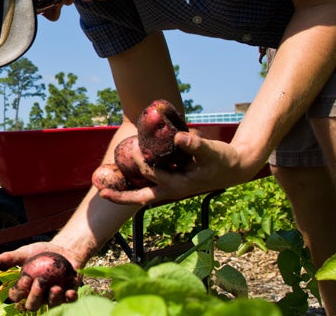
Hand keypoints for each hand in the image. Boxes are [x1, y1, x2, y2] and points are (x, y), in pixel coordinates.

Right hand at [0, 241, 80, 309]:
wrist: (63, 247)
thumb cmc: (40, 252)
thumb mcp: (24, 252)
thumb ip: (9, 258)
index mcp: (25, 288)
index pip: (16, 296)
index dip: (19, 291)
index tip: (25, 277)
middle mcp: (38, 296)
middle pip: (32, 305)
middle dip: (34, 297)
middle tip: (39, 282)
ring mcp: (53, 296)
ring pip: (51, 305)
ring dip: (53, 299)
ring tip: (55, 287)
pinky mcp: (69, 294)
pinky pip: (70, 301)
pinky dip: (70, 298)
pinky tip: (70, 291)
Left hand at [98, 132, 258, 205]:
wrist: (234, 167)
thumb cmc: (222, 159)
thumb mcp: (211, 151)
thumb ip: (196, 145)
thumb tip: (179, 137)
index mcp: (178, 186)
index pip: (151, 174)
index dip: (140, 161)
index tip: (135, 146)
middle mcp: (171, 190)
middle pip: (140, 197)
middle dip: (121, 197)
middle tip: (101, 193)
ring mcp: (170, 189)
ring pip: (142, 195)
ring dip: (124, 194)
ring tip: (104, 191)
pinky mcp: (171, 183)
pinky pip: (149, 187)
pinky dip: (136, 184)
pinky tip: (124, 178)